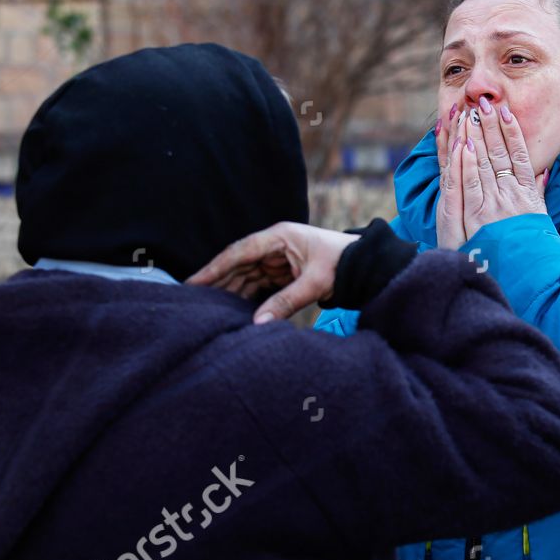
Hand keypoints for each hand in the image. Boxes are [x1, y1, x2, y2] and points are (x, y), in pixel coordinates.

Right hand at [187, 222, 357, 322]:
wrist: (367, 266)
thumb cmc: (343, 264)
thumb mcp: (315, 282)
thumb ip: (286, 302)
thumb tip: (259, 323)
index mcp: (279, 237)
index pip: (239, 252)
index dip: (214, 268)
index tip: (194, 282)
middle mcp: (274, 245)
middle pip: (237, 264)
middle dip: (216, 282)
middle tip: (192, 300)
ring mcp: (278, 259)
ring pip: (245, 276)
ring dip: (229, 292)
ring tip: (208, 310)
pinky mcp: (283, 273)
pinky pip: (257, 285)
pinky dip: (246, 297)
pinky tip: (233, 310)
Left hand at [436, 100, 547, 249]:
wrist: (528, 273)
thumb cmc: (533, 245)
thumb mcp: (540, 216)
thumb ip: (538, 193)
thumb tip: (543, 172)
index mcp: (527, 193)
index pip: (519, 155)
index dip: (511, 132)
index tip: (505, 112)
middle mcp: (512, 195)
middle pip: (500, 154)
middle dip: (491, 126)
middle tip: (484, 103)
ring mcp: (495, 205)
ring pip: (484, 163)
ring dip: (477, 137)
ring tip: (471, 114)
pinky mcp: (478, 217)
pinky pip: (471, 184)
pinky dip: (467, 162)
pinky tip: (463, 144)